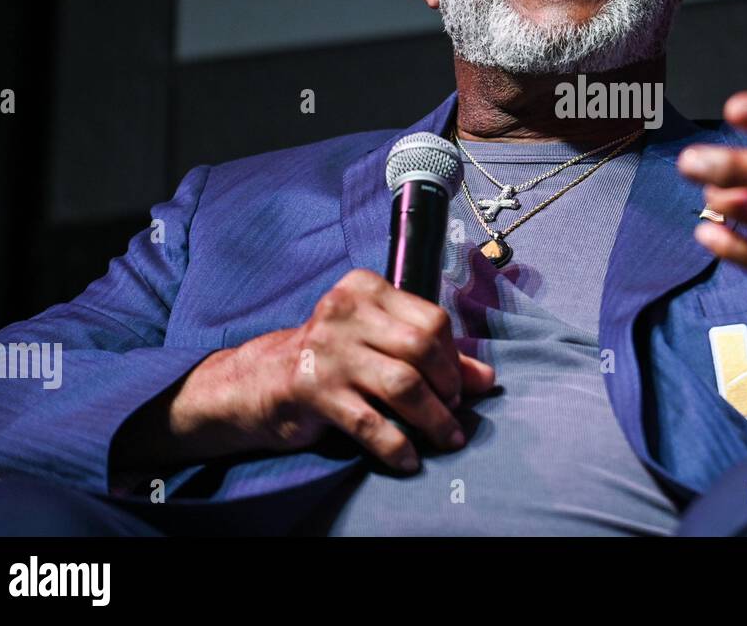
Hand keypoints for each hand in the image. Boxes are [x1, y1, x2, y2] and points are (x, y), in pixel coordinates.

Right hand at [248, 269, 495, 470]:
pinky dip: (397, 445)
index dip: (454, 357)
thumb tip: (486, 378)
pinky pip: (370, 422)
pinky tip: (409, 459)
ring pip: (403, 384)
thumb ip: (432, 355)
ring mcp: (327, 350)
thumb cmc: (332, 358)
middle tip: (453, 409)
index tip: (457, 384)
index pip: (432, 320)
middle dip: (448, 385)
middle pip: (422, 347)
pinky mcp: (312, 390)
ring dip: (434, 418)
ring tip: (447, 438)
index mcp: (365, 288)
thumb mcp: (379, 344)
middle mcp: (344, 311)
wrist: (260, 382)